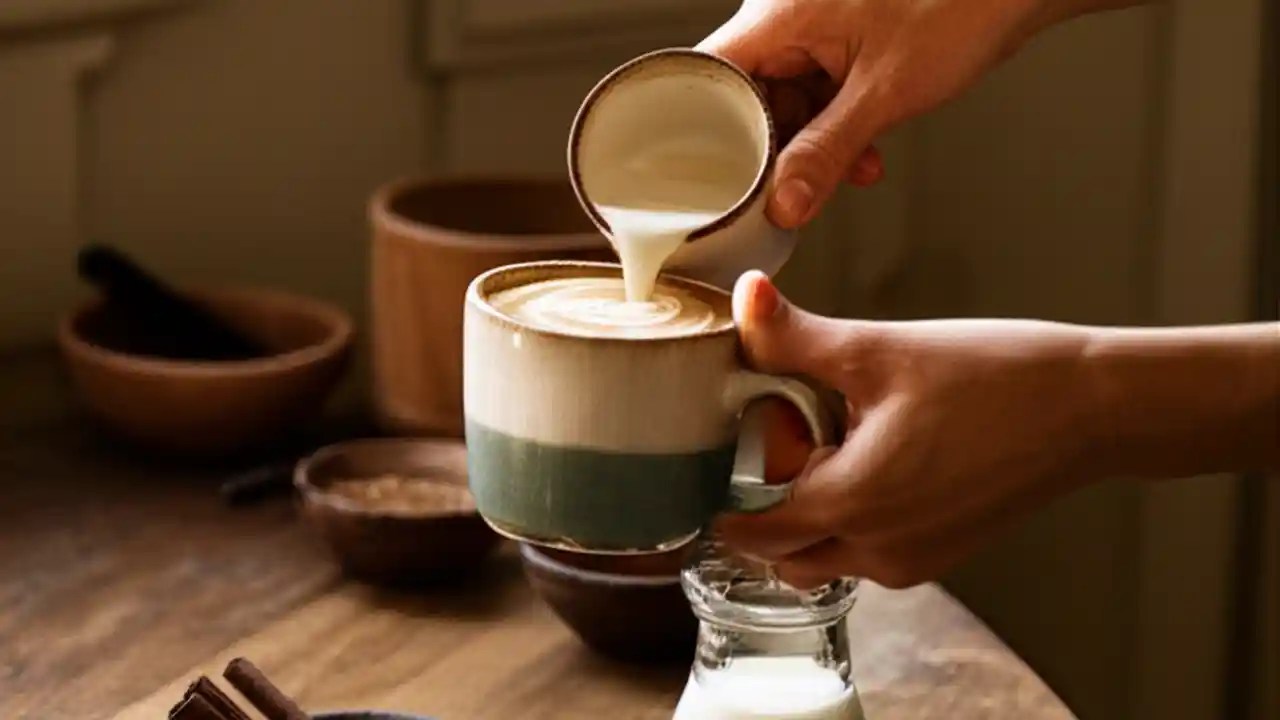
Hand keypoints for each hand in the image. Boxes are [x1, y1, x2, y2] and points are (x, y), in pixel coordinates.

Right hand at [697, 0, 1051, 227]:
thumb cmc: (958, 8)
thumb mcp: (883, 94)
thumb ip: (826, 154)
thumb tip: (784, 206)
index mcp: (776, 14)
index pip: (706, 81)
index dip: (703, 138)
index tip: (715, 184)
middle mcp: (782, 16)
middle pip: (742, 98)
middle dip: (773, 151)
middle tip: (795, 189)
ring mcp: (808, 29)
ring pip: (780, 103)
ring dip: (810, 145)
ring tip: (851, 166)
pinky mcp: (834, 41)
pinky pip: (811, 93)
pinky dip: (832, 126)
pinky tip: (862, 151)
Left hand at [725, 271, 1098, 588]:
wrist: (1093, 407)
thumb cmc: (996, 377)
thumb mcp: (881, 351)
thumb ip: (796, 338)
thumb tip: (743, 298)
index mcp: (852, 504)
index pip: (750, 532)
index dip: (727, 494)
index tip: (728, 448)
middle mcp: (878, 551)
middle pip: (783, 552)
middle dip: (768, 504)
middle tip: (790, 433)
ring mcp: (913, 561)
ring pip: (825, 556)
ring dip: (810, 513)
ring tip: (837, 439)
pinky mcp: (940, 554)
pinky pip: (868, 552)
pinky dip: (852, 518)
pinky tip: (878, 453)